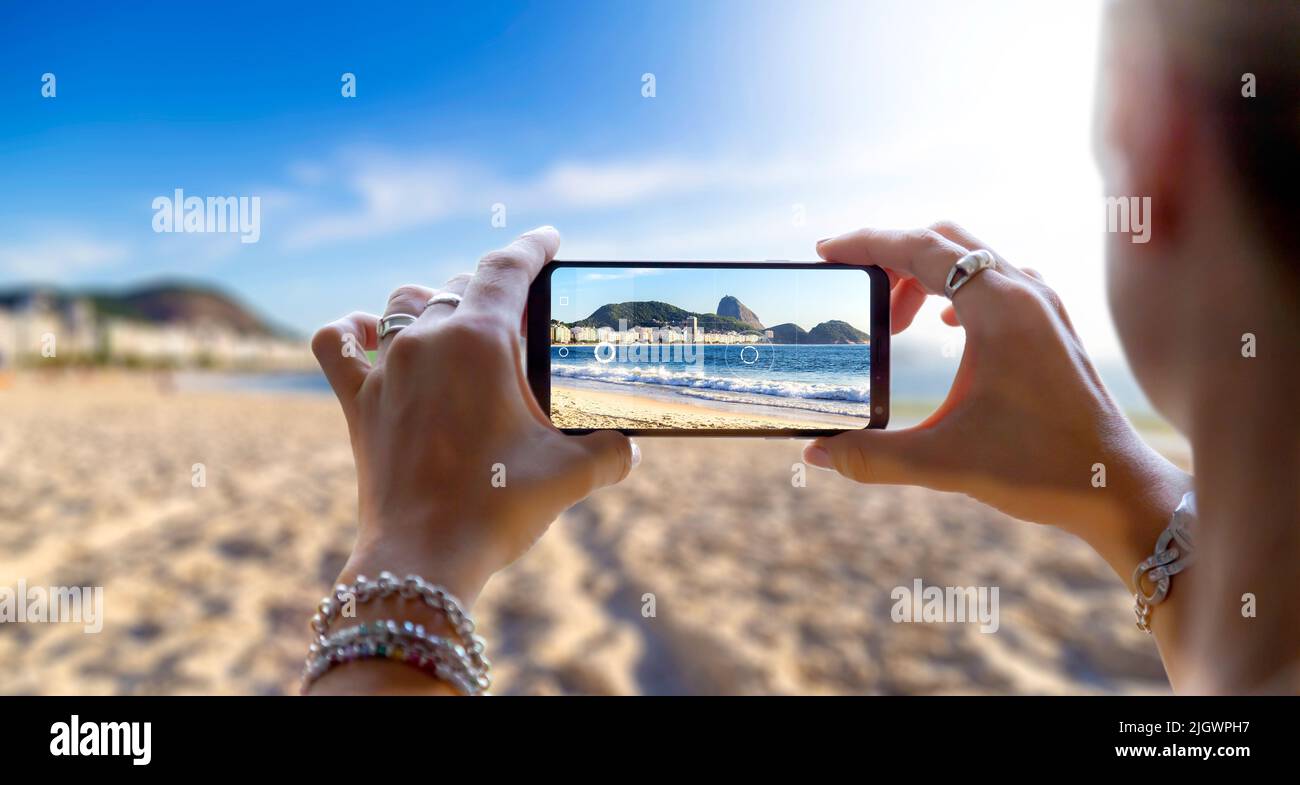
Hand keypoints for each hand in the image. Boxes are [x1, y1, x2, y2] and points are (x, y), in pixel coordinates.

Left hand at [311, 226, 636, 607]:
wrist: (425, 558)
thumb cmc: (499, 507)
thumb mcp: (572, 475)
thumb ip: (612, 451)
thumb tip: (630, 447)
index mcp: (480, 340)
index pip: (508, 268)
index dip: (534, 246)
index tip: (550, 239)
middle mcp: (428, 340)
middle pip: (461, 285)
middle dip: (495, 293)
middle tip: (523, 320)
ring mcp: (387, 368)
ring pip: (405, 304)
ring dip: (434, 304)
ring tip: (461, 327)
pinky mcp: (359, 401)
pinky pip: (337, 344)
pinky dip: (352, 332)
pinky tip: (369, 332)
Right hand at [803, 223, 1190, 580]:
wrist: (1117, 488)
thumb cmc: (1042, 469)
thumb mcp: (945, 462)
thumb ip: (872, 456)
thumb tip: (814, 453)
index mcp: (999, 309)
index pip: (920, 248)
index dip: (867, 243)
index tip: (826, 253)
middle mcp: (1025, 293)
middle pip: (944, 241)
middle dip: (891, 258)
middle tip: (855, 292)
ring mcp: (1044, 307)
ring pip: (972, 260)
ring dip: (924, 277)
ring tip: (894, 323)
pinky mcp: (1052, 326)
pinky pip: (996, 282)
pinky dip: (957, 291)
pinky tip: (943, 329)